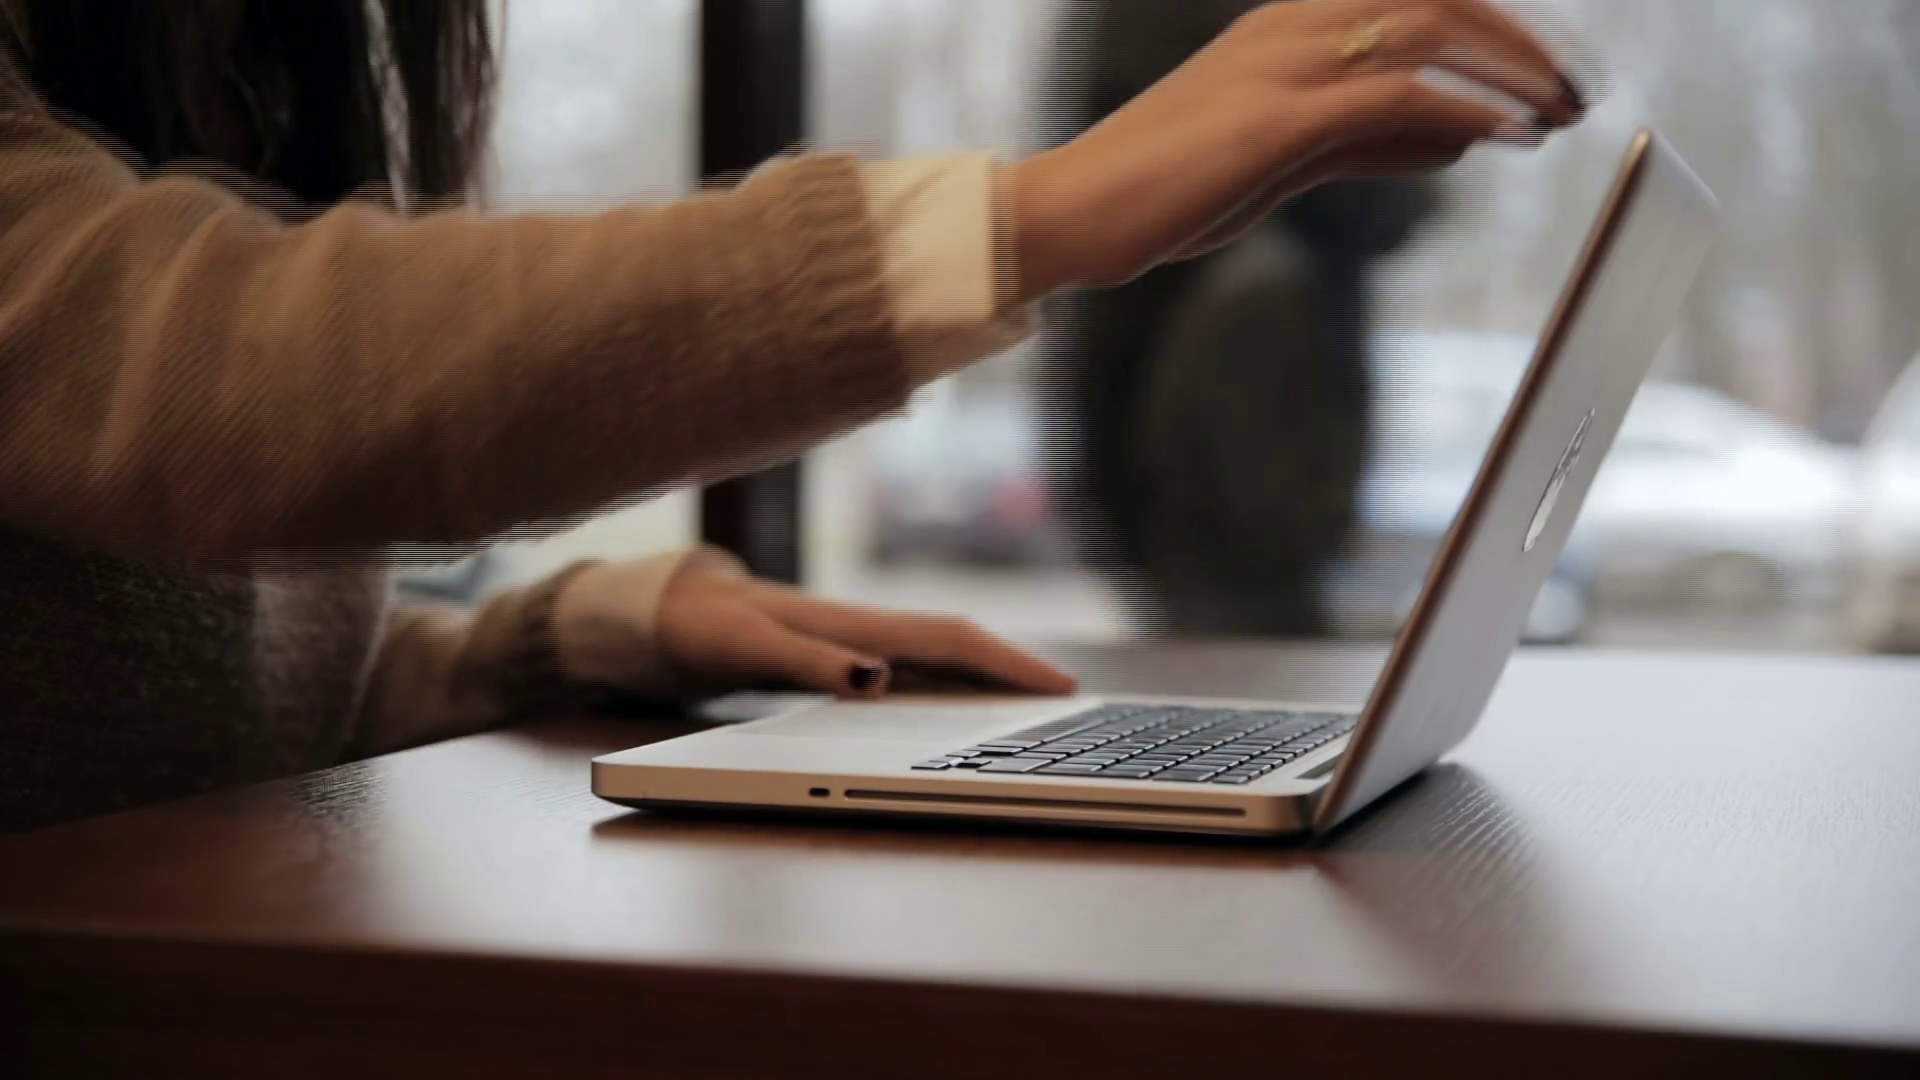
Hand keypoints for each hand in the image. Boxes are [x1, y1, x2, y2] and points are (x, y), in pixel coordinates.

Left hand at [654, 549, 1077, 698]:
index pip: (951, 641)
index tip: (1058, 686)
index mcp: (857, 626)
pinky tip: (962, 708)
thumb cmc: (705, 629)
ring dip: (988, 679)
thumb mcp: (747, 648)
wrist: (669, 610)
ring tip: (1035, 709)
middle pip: (958, 648)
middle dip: (1015, 671)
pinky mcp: (844, 656)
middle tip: (1070, 702)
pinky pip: (913, 671)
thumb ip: (810, 661)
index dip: (1008, 662)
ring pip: (940, 660)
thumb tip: (880, 676)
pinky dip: (950, 686)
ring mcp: (858, 641)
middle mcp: (868, 629)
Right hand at [1011, 0, 1584, 297]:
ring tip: (1561, 115)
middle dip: (1522, 45)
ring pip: (1428, 35)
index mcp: (1290, 24)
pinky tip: (1505, 136)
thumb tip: (1460, 140)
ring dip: (1508, 73)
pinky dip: (1460, 110)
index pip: (1419, 1)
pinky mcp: (1275, 116)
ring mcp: (1282, 62)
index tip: (1550, 74)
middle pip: (1439, 3)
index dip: (1497, 29)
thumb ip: (1370, 143)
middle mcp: (1291, 24)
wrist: (1071, 213)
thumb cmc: (1166, 190)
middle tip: (1578, 96)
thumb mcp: (1284, 159)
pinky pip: (1393, 96)